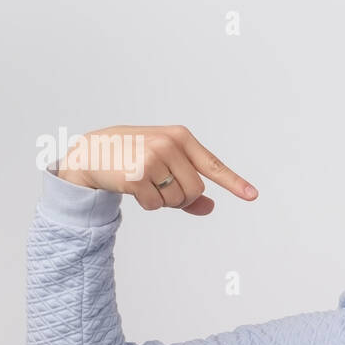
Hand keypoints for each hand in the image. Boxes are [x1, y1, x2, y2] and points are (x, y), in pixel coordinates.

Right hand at [57, 125, 257, 214]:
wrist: (91, 151)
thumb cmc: (133, 156)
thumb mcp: (164, 163)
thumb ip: (188, 185)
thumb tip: (210, 207)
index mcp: (180, 137)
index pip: (212, 164)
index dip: (234, 182)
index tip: (252, 195)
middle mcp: (169, 144)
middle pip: (196, 190)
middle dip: (181, 196)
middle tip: (160, 184)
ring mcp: (153, 158)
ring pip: (177, 199)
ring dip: (163, 200)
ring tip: (144, 181)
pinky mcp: (137, 175)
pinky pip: (157, 205)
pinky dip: (147, 204)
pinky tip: (133, 187)